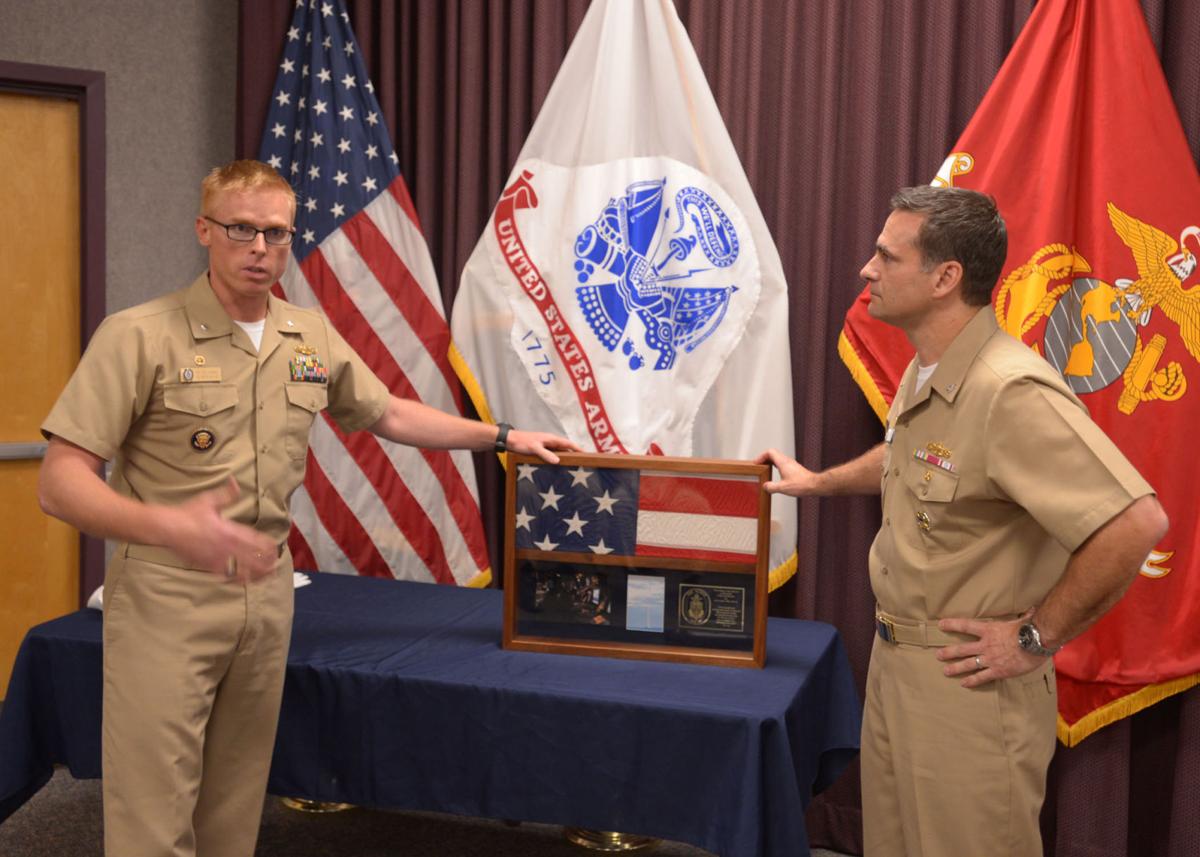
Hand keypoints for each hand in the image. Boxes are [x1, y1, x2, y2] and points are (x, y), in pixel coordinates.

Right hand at [160, 478, 278, 582]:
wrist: (167, 529)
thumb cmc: (187, 514)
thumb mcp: (208, 500)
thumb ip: (226, 494)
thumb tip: (235, 481)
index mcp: (229, 530)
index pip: (254, 539)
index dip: (266, 545)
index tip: (276, 547)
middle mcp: (226, 546)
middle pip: (252, 557)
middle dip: (265, 561)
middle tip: (276, 564)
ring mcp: (218, 558)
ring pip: (242, 569)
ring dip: (257, 572)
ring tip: (268, 575)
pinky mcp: (208, 566)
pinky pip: (227, 575)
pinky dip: (239, 579)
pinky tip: (246, 581)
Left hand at [506, 430, 581, 463]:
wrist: (510, 440)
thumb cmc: (521, 442)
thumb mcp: (534, 448)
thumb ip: (546, 454)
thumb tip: (558, 461)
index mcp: (551, 439)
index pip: (569, 443)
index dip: (578, 449)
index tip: (587, 454)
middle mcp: (550, 442)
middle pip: (565, 448)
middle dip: (574, 454)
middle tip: (582, 463)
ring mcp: (546, 446)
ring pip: (559, 453)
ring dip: (565, 458)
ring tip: (572, 467)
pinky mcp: (541, 450)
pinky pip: (552, 455)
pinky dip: (556, 460)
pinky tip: (557, 467)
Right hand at [756, 448, 819, 495]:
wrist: (814, 485)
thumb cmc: (802, 485)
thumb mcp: (783, 488)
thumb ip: (771, 487)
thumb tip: (765, 486)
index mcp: (783, 462)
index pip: (769, 452)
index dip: (761, 456)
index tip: (756, 463)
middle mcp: (787, 461)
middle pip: (773, 453)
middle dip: (764, 458)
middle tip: (759, 465)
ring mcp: (791, 464)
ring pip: (778, 458)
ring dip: (770, 462)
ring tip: (765, 469)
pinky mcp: (794, 468)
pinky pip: (782, 463)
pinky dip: (776, 466)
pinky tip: (775, 474)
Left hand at [935, 614, 1045, 687]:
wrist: (1036, 643)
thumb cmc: (1030, 629)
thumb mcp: (1021, 620)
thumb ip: (1021, 616)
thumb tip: (1031, 609)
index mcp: (989, 630)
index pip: (966, 625)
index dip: (952, 624)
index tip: (941, 624)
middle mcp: (986, 645)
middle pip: (962, 649)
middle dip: (949, 652)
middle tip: (938, 655)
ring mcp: (990, 659)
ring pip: (968, 664)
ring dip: (956, 668)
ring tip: (946, 671)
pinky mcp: (998, 671)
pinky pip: (982, 677)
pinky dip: (973, 680)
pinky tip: (964, 683)